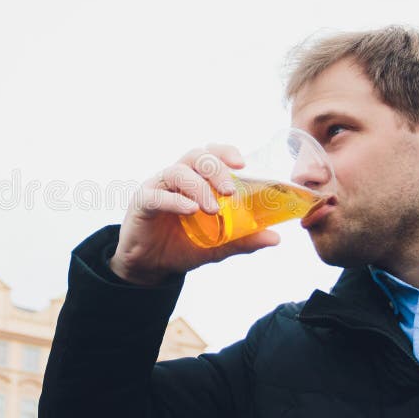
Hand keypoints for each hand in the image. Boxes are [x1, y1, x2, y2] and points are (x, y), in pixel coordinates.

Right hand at [109, 144, 280, 285]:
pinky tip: (190, 210)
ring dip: (198, 187)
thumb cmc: (183, 246)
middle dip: (216, 169)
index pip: (210, 153)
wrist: (152, 265)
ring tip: (211, 209)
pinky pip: (158, 195)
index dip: (225, 152)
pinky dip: (175, 200)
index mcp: (196, 179)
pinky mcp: (143, 202)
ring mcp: (158, 187)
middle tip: (230, 191)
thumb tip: (275, 238)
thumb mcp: (218, 245)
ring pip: (178, 172)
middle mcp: (177, 177)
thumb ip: (244, 239)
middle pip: (196, 156)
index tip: (242, 164)